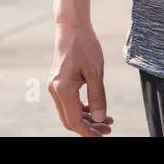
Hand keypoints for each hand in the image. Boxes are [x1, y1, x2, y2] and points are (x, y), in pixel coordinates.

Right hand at [48, 21, 113, 136]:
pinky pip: (69, 102)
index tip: (102, 135)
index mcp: (63, 90)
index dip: (88, 131)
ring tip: (107, 121)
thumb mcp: (96, 72)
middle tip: (108, 130)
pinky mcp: (58, 82)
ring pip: (69, 112)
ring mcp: (55, 87)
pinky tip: (96, 109)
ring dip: (87, 118)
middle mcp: (55, 91)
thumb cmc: (85, 47)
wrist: (72, 28)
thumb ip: (98, 96)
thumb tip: (100, 119)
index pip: (74, 121)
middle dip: (88, 127)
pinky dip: (82, 108)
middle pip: (70, 119)